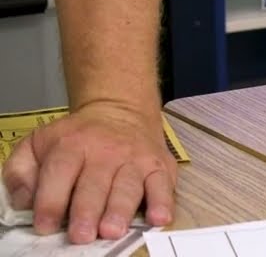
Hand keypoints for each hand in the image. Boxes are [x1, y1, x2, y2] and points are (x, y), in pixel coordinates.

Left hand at [2, 103, 176, 243]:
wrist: (122, 110)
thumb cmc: (76, 137)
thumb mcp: (37, 144)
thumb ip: (20, 171)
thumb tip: (24, 201)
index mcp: (72, 145)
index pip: (60, 173)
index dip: (51, 201)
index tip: (45, 225)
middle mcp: (107, 150)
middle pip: (95, 183)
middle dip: (87, 210)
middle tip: (81, 235)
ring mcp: (136, 158)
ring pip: (129, 186)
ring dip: (121, 210)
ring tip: (112, 230)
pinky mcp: (161, 166)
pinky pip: (164, 185)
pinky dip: (163, 202)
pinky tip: (159, 218)